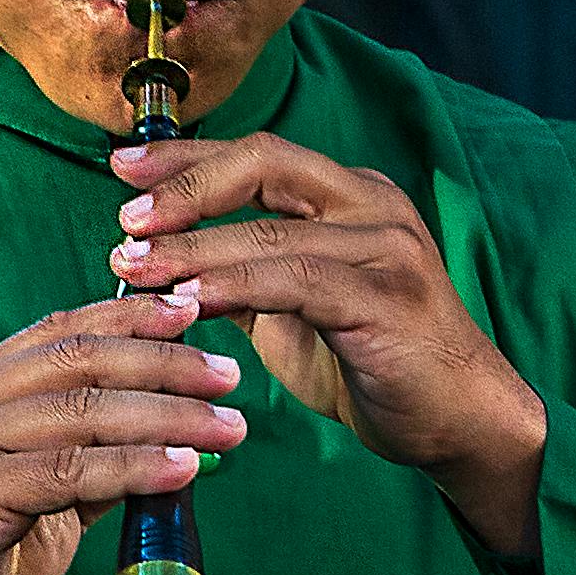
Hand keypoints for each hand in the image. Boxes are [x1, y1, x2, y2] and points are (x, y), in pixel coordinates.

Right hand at [0, 290, 248, 574]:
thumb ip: (81, 460)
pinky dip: (135, 466)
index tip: (195, 312)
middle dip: (165, 362)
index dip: (129, 317)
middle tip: (230, 377)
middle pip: (77, 361)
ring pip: (81, 411)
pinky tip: (183, 470)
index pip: (56, 333)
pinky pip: (69, 471)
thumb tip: (173, 441)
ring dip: (168, 416)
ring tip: (229, 428)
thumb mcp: (25, 496)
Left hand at [112, 134, 547, 558]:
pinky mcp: (391, 301)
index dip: (185, 156)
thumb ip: (236, 272)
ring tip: (132, 267)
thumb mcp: (287, 306)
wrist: (455, 419)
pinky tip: (187, 302)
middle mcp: (373, 207)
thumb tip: (154, 255)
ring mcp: (389, 250)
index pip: (255, 155)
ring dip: (192, 249)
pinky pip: (299, 283)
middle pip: (263, 166)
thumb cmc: (367, 358)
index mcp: (348, 196)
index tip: (120, 166)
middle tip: (124, 221)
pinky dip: (235, 287)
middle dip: (183, 189)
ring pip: (271, 232)